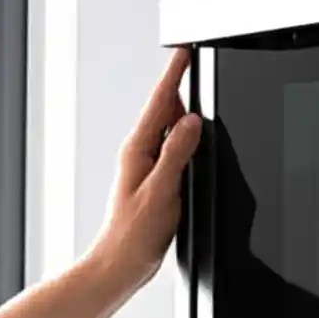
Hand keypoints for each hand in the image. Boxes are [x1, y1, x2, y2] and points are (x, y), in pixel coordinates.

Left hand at [88, 48, 200, 287]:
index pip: (160, 103)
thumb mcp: (160, 190)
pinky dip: (184, 139)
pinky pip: (172, 149)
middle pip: (164, 111)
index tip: (184, 53)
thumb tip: (191, 121)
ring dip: (183, 114)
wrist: (120, 263)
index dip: (173, 76)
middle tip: (194, 67)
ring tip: (198, 100)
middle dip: (180, 88)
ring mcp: (146, 167)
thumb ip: (176, 153)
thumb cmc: (133, 234)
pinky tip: (193, 143)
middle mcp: (139, 154)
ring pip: (168, 129)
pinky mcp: (155, 180)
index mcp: (137, 150)